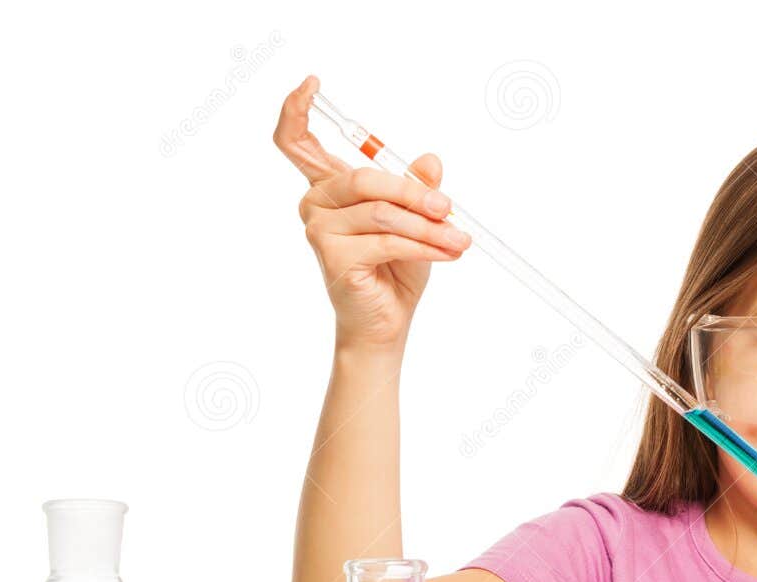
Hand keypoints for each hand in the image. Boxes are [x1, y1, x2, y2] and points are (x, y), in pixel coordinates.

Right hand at [274, 76, 471, 349]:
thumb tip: (431, 160)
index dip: (298, 110)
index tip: (312, 83)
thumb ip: (417, 188)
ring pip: (382, 211)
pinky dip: (424, 245)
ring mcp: (319, 230)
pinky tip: (447, 253)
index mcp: (330, 188)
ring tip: (458, 240)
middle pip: (364, 177)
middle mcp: (316, 204)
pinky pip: (387, 239)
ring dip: (428, 225)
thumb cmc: (396, 270)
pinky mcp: (333, 256)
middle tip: (449, 208)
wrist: (387, 322)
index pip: (297, 142)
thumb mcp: (415, 220)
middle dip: (414, 192)